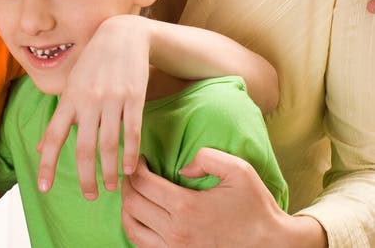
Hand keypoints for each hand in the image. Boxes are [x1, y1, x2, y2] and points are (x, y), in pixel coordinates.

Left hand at [37, 15, 149, 198]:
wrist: (123, 33)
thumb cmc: (94, 62)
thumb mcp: (72, 84)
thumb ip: (60, 116)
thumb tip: (40, 146)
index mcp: (70, 97)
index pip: (53, 135)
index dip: (47, 163)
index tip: (44, 187)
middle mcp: (88, 99)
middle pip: (83, 147)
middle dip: (85, 177)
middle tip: (90, 196)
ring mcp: (112, 97)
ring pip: (109, 144)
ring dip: (110, 171)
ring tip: (112, 186)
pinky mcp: (134, 96)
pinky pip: (131, 130)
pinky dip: (130, 153)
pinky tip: (129, 168)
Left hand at [121, 152, 325, 246]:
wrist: (270, 245)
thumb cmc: (255, 206)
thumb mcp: (237, 170)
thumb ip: (207, 157)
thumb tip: (182, 167)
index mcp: (186, 207)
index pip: (142, 183)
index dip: (136, 166)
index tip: (143, 158)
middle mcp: (175, 232)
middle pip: (132, 203)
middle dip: (128, 183)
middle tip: (135, 171)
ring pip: (132, 228)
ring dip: (127, 206)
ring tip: (134, 192)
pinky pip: (142, 245)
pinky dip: (135, 228)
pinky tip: (143, 215)